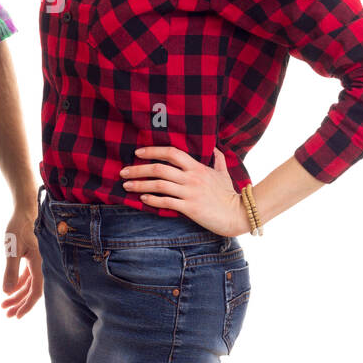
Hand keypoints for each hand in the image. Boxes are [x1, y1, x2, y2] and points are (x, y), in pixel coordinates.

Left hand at [0, 206, 42, 318]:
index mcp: (39, 264)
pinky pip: (26, 277)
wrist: (24, 212)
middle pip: (32, 291)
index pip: (35, 291)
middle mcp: (40, 265)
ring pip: (28, 285)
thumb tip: (7, 292)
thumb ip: (10, 271)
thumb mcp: (12, 250)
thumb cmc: (18, 228)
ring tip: (4, 305)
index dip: (27, 305)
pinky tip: (9, 291)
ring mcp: (36, 262)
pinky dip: (18, 285)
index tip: (16, 316)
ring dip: (17, 295)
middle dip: (19, 304)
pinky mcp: (31, 258)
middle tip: (7, 314)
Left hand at [121, 145, 251, 236]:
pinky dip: (152, 200)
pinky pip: (166, 202)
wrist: (238, 214)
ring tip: (126, 185)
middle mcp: (191, 178)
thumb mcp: (224, 173)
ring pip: (159, 185)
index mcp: (197, 167)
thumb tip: (216, 148)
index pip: (171, 153)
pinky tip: (142, 199)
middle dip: (138, 169)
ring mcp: (190, 193)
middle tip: (123, 171)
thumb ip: (218, 159)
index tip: (137, 152)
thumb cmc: (229, 194)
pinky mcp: (190, 208)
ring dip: (140, 184)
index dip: (153, 150)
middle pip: (159, 168)